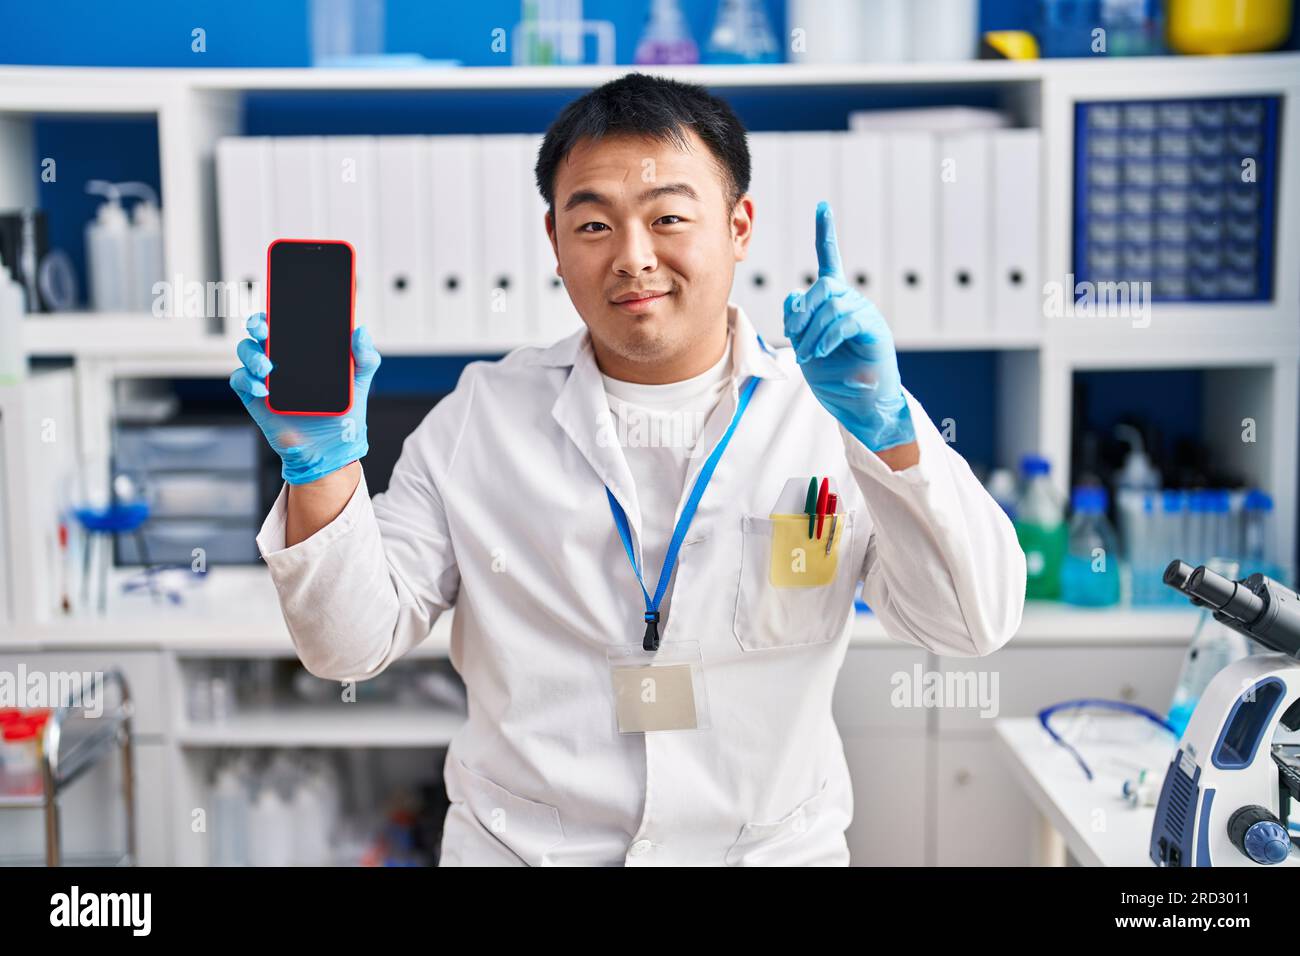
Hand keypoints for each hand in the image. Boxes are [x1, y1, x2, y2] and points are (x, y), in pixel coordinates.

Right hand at [229, 313, 381, 484]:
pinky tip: (263, 390)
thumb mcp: (360, 382)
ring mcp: (267, 375)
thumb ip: (364, 356)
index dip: (281, 307)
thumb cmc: (343, 413)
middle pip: (260, 329)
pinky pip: (241, 380)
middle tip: (265, 329)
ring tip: (267, 369)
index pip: (288, 320)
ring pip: (246, 350)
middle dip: (257, 322)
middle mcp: (283, 357)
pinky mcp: (254, 396)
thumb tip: (360, 330)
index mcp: (305, 348)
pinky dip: (248, 380)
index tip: (282, 300)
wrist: (330, 449)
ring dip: (252, 355)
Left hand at [783, 201, 914, 453]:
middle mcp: (853, 303)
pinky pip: (845, 321)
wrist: (859, 406)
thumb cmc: (835, 378)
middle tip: (796, 340)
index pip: (831, 261)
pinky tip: (820, 352)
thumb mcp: (806, 345)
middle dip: (801, 313)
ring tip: (808, 353)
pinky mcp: (874, 330)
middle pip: (821, 286)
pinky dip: (826, 337)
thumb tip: (794, 296)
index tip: (822, 207)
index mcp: (836, 303)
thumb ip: (798, 319)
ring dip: (811, 330)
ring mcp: (866, 315)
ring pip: (830, 302)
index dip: (826, 234)